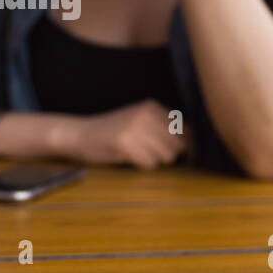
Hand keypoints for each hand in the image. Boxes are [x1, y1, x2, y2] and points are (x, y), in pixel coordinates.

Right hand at [57, 99, 188, 169]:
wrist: (80, 134)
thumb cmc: (112, 131)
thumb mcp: (139, 120)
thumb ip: (162, 127)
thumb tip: (192, 145)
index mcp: (152, 107)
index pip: (185, 128)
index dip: (189, 145)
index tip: (187, 156)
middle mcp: (146, 115)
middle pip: (177, 144)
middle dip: (169, 154)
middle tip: (149, 154)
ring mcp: (135, 128)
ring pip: (166, 155)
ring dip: (155, 160)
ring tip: (138, 154)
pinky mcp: (125, 143)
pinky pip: (149, 163)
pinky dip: (142, 165)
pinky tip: (129, 158)